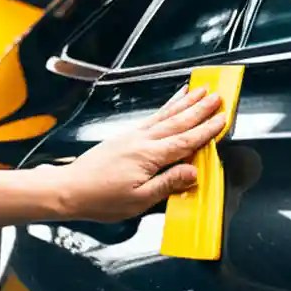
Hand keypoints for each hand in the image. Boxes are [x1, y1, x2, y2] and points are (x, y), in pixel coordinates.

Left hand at [50, 87, 225, 221]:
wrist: (69, 189)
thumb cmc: (101, 199)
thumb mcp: (139, 200)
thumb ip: (168, 184)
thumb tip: (193, 173)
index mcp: (148, 156)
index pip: (185, 140)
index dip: (206, 130)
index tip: (222, 119)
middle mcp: (142, 141)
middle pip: (178, 121)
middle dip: (200, 108)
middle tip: (218, 96)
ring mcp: (132, 136)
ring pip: (165, 115)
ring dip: (184, 103)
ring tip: (199, 90)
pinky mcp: (125, 137)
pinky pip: (152, 118)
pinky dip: (166, 108)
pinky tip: (172, 104)